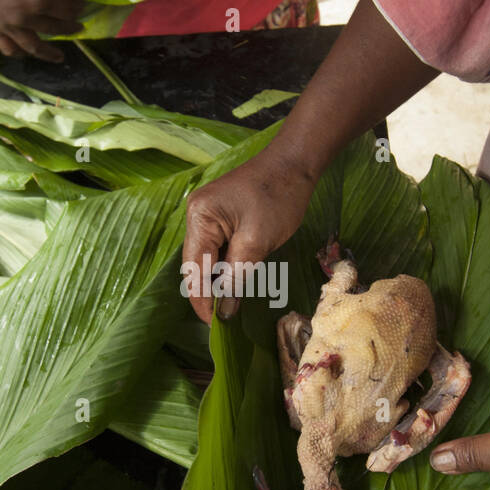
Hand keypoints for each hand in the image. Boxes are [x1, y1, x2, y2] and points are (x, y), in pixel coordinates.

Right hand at [0, 0, 83, 61]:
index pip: (67, 10)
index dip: (78, 8)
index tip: (83, 7)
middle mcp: (26, 18)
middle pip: (55, 29)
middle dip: (69, 28)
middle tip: (78, 28)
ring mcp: (8, 26)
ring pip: (33, 47)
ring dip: (48, 53)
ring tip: (59, 56)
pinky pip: (8, 48)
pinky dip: (19, 53)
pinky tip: (25, 53)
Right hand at [182, 145, 318, 322]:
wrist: (295, 163)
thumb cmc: (279, 197)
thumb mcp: (258, 242)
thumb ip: (237, 277)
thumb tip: (225, 310)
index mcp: (200, 218)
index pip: (194, 269)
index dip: (202, 300)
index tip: (214, 326)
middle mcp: (195, 215)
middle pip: (196, 264)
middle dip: (209, 292)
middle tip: (224, 319)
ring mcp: (206, 214)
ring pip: (207, 258)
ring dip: (218, 280)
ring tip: (230, 305)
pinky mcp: (219, 215)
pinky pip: (217, 247)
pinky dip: (225, 266)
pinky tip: (235, 281)